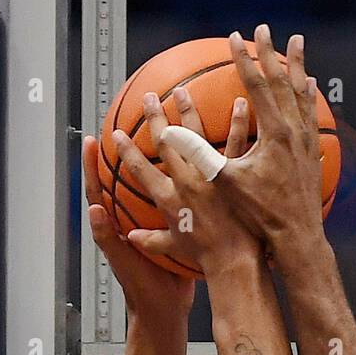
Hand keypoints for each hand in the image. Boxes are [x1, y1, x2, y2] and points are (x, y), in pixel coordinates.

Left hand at [82, 136, 195, 329]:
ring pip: (149, 188)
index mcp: (114, 227)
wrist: (164, 311)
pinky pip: (171, 203)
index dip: (92, 166)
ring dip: (152, 163)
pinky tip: (190, 170)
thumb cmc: (141, 291)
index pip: (98, 190)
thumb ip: (107, 238)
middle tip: (123, 125)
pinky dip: (177, 186)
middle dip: (121, 154)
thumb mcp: (125, 262)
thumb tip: (94, 211)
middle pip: (122, 181)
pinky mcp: (169, 232)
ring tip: (159, 138)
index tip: (90, 140)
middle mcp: (130, 222)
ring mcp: (149, 226)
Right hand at [113, 89, 258, 278]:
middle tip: (149, 96)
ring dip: (187, 110)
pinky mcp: (233, 176)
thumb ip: (151, 240)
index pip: (140, 169)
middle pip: (165, 142)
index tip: (117, 134)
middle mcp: (184, 182)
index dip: (127, 150)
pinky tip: (238, 102)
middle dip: (154, 117)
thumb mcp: (173, 248)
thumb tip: (132, 237)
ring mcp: (208, 176)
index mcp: (168, 199)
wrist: (232, 263)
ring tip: (182, 91)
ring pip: (194, 135)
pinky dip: (236, 122)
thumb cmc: (205, 258)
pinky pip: (235, 143)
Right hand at [159, 26, 326, 269]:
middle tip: (264, 29)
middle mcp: (293, 131)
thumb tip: (168, 135)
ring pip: (301, 92)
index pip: (256, 86)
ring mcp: (306, 141)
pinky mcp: (313, 152)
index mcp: (273, 134)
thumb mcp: (226, 183)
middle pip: (281, 81)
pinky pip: (311, 114)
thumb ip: (198, 155)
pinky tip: (311, 85)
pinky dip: (308, 95)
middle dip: (270, 53)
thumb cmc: (261, 214)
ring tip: (297, 42)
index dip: (244, 60)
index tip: (235, 37)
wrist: (298, 236)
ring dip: (297, 65)